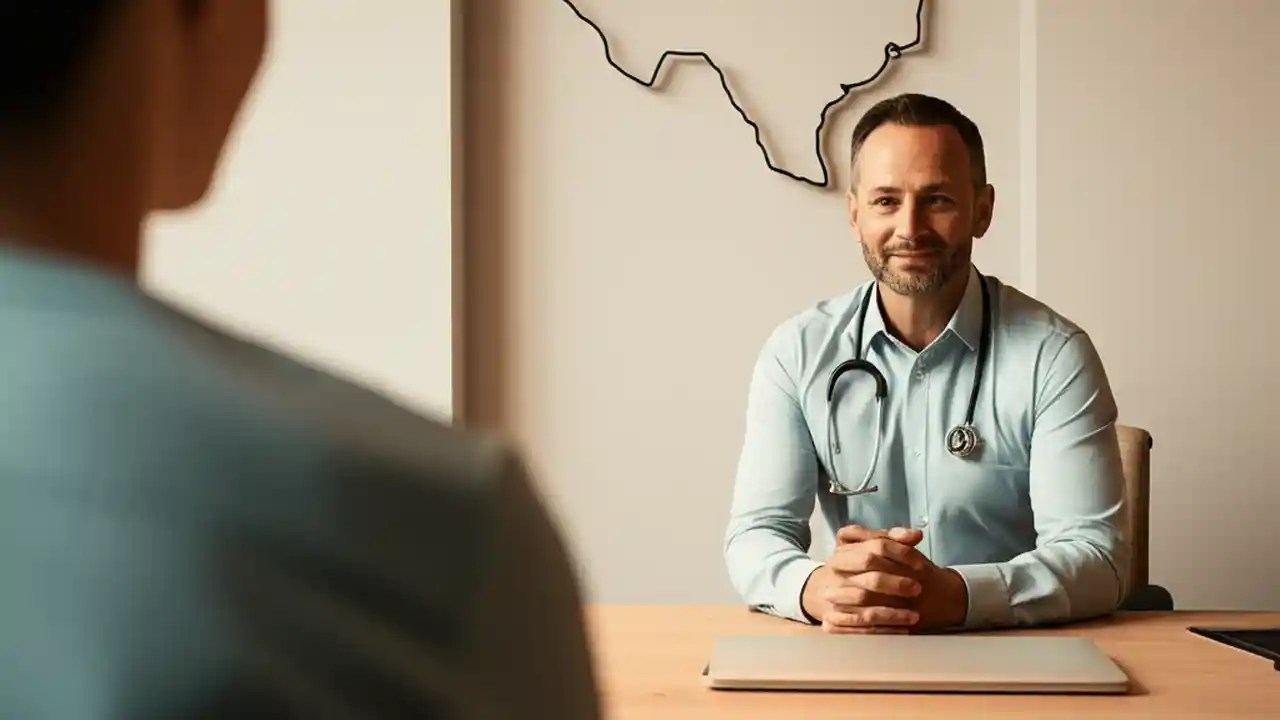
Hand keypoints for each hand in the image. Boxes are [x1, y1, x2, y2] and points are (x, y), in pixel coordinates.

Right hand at [801, 525, 927, 633]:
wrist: (822, 590)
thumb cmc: (853, 566)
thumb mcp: (865, 547)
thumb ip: (890, 538)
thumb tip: (917, 534)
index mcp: (844, 551)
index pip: (876, 547)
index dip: (900, 554)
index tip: (919, 564)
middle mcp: (836, 574)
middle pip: (870, 579)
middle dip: (896, 585)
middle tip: (917, 589)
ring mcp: (834, 599)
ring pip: (866, 609)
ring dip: (892, 614)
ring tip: (914, 616)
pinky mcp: (834, 620)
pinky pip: (862, 630)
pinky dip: (883, 630)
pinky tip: (902, 629)